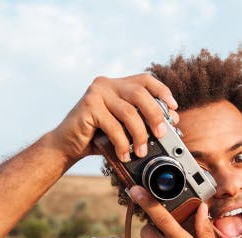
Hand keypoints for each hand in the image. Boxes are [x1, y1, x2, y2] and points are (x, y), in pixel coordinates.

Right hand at [48, 74, 178, 164]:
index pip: (145, 79)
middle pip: (140, 93)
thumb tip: (172, 123)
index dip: (162, 91)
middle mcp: (107, 84)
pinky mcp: (88, 106)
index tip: (174, 107)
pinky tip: (124, 154)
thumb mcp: (124, 127)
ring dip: (140, 135)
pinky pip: (114, 126)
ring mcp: (96, 93)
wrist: (67, 144)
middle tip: (162, 135)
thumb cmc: (98, 137)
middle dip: (155, 115)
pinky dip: (123, 143)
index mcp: (118, 85)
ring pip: (129, 112)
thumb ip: (143, 121)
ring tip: (141, 152)